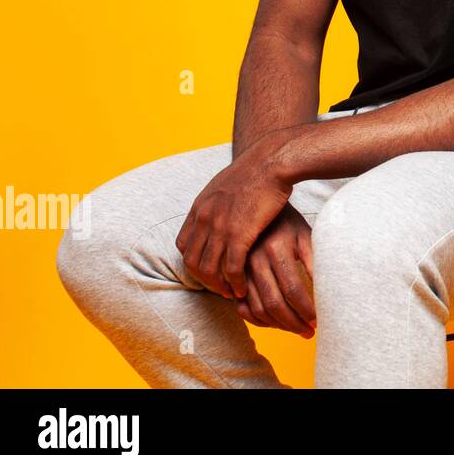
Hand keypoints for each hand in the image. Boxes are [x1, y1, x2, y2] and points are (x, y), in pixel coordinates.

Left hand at [175, 130, 294, 299]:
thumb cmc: (256, 169)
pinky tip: (243, 288)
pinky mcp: (240, 234)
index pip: (183, 244)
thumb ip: (218, 200)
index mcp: (199, 207)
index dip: (193, 261)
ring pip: (209, 269)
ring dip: (219, 286)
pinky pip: (232, 268)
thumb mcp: (225, 183)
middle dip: (204, 281)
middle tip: (219, 289)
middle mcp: (204, 220)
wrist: (270, 161)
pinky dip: (235, 282)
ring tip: (231, 293)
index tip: (208, 269)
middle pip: (192, 262)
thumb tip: (223, 207)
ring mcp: (220, 228)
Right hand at [234, 202, 316, 337]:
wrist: (254, 204)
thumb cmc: (286, 221)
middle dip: (293, 323)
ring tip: (295, 330)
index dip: (306, 309)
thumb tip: (329, 288)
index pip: (293, 289)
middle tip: (308, 332)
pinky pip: (242, 306)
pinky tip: (274, 322)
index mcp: (277, 249)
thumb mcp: (304, 234)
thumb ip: (314, 260)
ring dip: (277, 325)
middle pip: (273, 303)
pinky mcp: (233, 275)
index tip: (318, 321)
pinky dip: (258, 319)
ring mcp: (241, 269)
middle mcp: (255, 260)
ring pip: (257, 308)